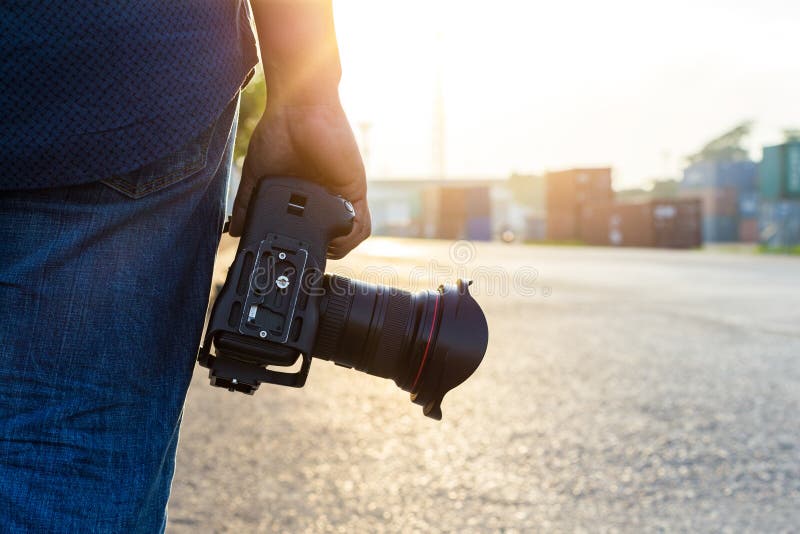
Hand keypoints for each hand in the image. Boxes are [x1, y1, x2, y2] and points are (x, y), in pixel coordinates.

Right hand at [230, 101, 370, 258]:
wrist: (297, 105)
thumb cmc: (277, 131)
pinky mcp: (354, 189)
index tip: (293, 253)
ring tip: (323, 248)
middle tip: (307, 255)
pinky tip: (336, 237)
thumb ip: (249, 202)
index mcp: (305, 196)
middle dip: (323, 251)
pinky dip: (350, 236)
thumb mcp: (258, 173)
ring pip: (351, 234)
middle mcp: (326, 197)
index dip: (304, 245)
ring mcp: (341, 194)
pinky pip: (362, 223)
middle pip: (334, 237)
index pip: (310, 230)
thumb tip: (236, 230)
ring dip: (339, 247)